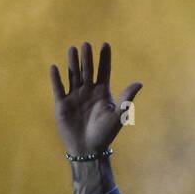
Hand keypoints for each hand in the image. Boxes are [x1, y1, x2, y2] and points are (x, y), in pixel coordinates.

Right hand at [50, 41, 142, 156]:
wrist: (88, 149)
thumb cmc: (105, 134)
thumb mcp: (118, 115)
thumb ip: (126, 99)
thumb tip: (139, 82)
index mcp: (102, 92)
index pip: (103, 71)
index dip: (104, 58)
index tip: (106, 44)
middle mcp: (88, 91)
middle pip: (87, 70)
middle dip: (87, 57)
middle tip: (87, 44)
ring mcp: (75, 96)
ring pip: (73, 75)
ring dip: (73, 63)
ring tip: (73, 49)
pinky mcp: (62, 104)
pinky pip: (58, 88)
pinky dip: (56, 78)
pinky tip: (55, 67)